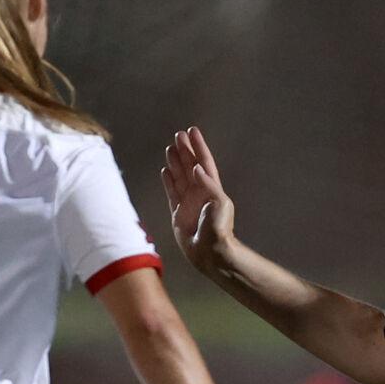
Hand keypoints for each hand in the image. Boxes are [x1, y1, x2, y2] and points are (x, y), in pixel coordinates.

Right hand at [161, 127, 235, 274]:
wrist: (209, 252)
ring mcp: (189, 202)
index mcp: (212, 188)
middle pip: (190, 166)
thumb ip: (207, 184)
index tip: (192, 131)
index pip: (204, 162)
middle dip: (184, 151)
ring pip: (180, 177)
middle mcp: (200, 193)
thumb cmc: (218, 228)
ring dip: (175, 162)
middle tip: (177, 135)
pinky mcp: (178, 213)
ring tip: (170, 148)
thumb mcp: (219, 203)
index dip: (198, 146)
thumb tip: (196, 168)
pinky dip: (168, 181)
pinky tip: (165, 170)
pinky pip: (172, 192)